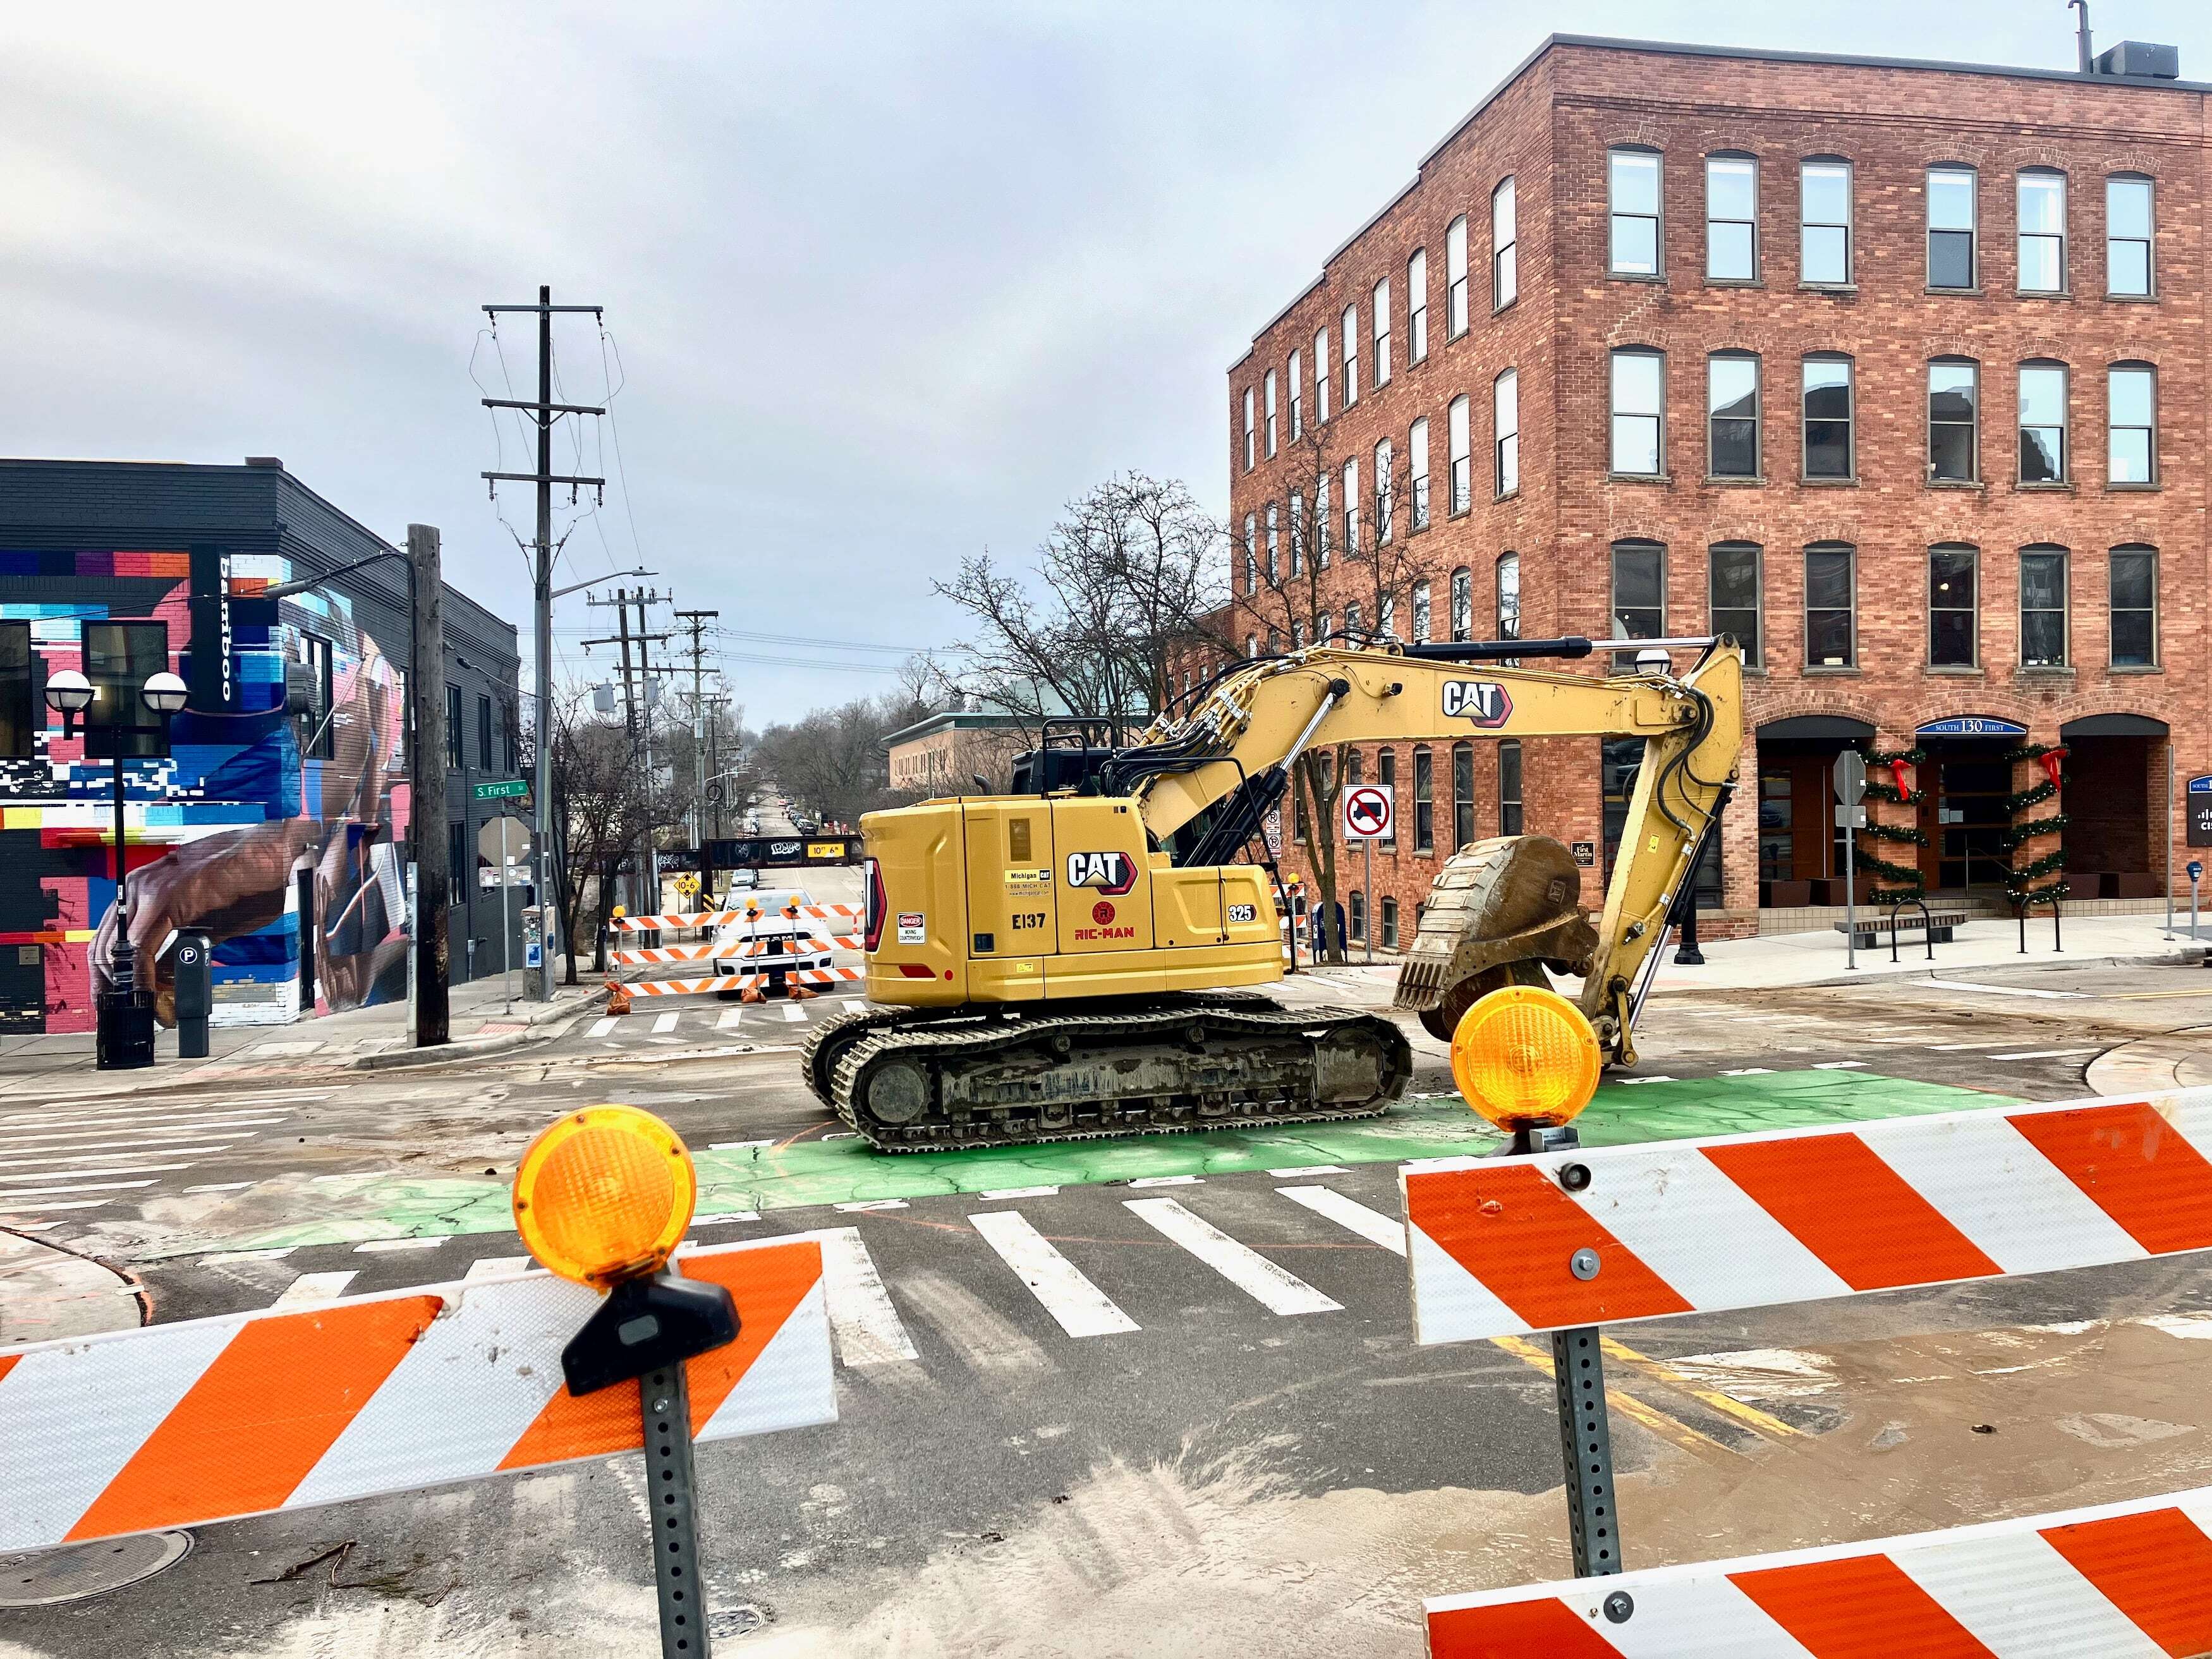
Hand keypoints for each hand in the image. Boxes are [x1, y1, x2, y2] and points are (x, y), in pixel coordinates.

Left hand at [92, 818, 322, 1023]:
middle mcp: (137, 886)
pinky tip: (154, 998)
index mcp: (144, 888)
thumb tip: (159, 980)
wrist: (278, 854)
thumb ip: (178, 950)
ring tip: (156, 1013)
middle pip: (104, 947)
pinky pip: (140, 949)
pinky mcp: (164, 899)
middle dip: (115, 989)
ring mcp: (147, 889)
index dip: (112, 976)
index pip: (111, 939)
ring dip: (132, 990)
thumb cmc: (252, 883)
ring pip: (116, 951)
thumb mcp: (209, 926)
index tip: (124, 1002)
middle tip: (133, 1016)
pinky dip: (143, 980)